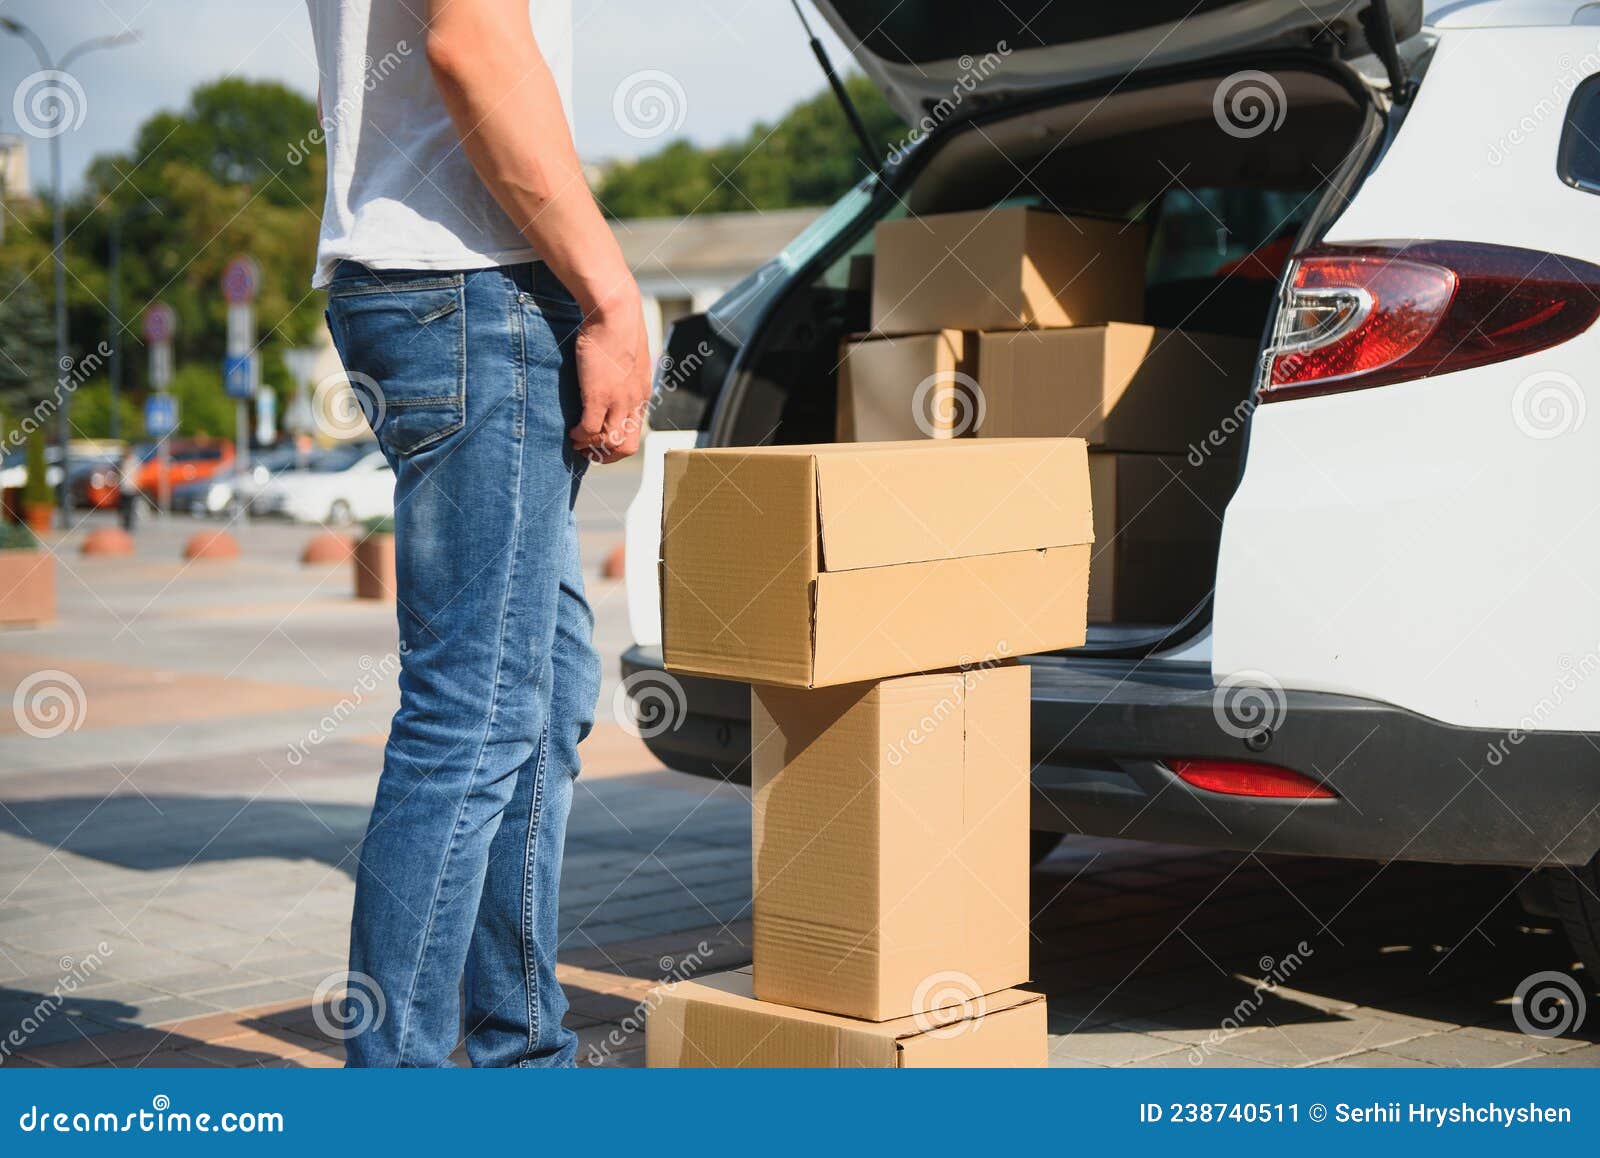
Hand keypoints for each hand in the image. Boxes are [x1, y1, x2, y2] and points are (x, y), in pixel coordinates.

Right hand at [570, 294, 651, 463]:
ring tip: (576, 438)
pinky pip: (590, 429)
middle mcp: (633, 402)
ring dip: (590, 446)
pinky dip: (580, 435)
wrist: (615, 311)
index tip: (599, 441)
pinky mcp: (599, 395)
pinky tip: (572, 430)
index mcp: (641, 393)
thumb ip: (623, 371)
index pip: (633, 432)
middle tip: (587, 449)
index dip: (615, 444)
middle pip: (625, 446)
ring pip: (609, 442)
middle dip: (605, 454)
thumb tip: (611, 374)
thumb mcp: (628, 354)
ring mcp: (618, 401)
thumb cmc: (617, 325)